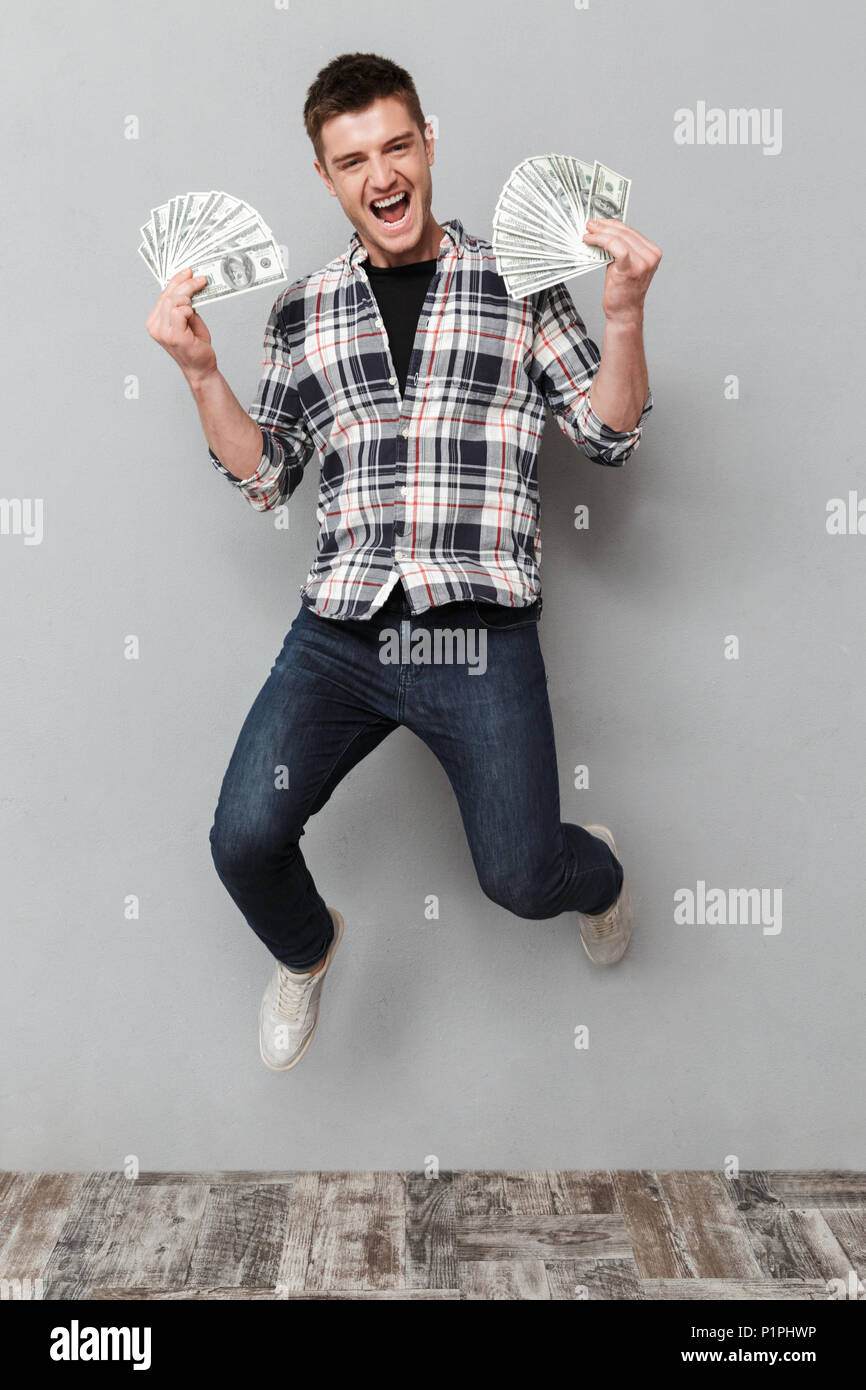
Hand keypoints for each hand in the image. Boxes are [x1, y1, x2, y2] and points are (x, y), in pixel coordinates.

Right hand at [145, 267, 216, 384]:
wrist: (201, 367)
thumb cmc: (195, 345)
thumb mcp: (188, 319)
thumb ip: (183, 304)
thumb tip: (189, 284)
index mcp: (155, 321)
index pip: (164, 294)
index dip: (176, 281)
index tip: (188, 272)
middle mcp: (155, 326)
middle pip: (168, 296)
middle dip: (186, 284)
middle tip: (201, 280)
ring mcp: (163, 332)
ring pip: (173, 302)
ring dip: (188, 297)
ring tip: (198, 300)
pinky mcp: (174, 336)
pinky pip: (180, 312)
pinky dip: (189, 310)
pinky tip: (193, 315)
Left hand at [581, 219, 661, 322]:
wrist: (624, 312)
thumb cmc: (623, 291)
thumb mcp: (625, 265)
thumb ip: (622, 248)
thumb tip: (604, 231)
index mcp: (652, 252)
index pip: (631, 231)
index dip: (613, 224)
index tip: (599, 222)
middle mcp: (650, 256)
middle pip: (625, 232)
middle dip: (605, 226)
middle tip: (590, 225)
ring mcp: (643, 263)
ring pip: (619, 237)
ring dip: (600, 233)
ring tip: (588, 233)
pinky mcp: (630, 269)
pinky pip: (615, 247)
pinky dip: (601, 241)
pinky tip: (590, 241)